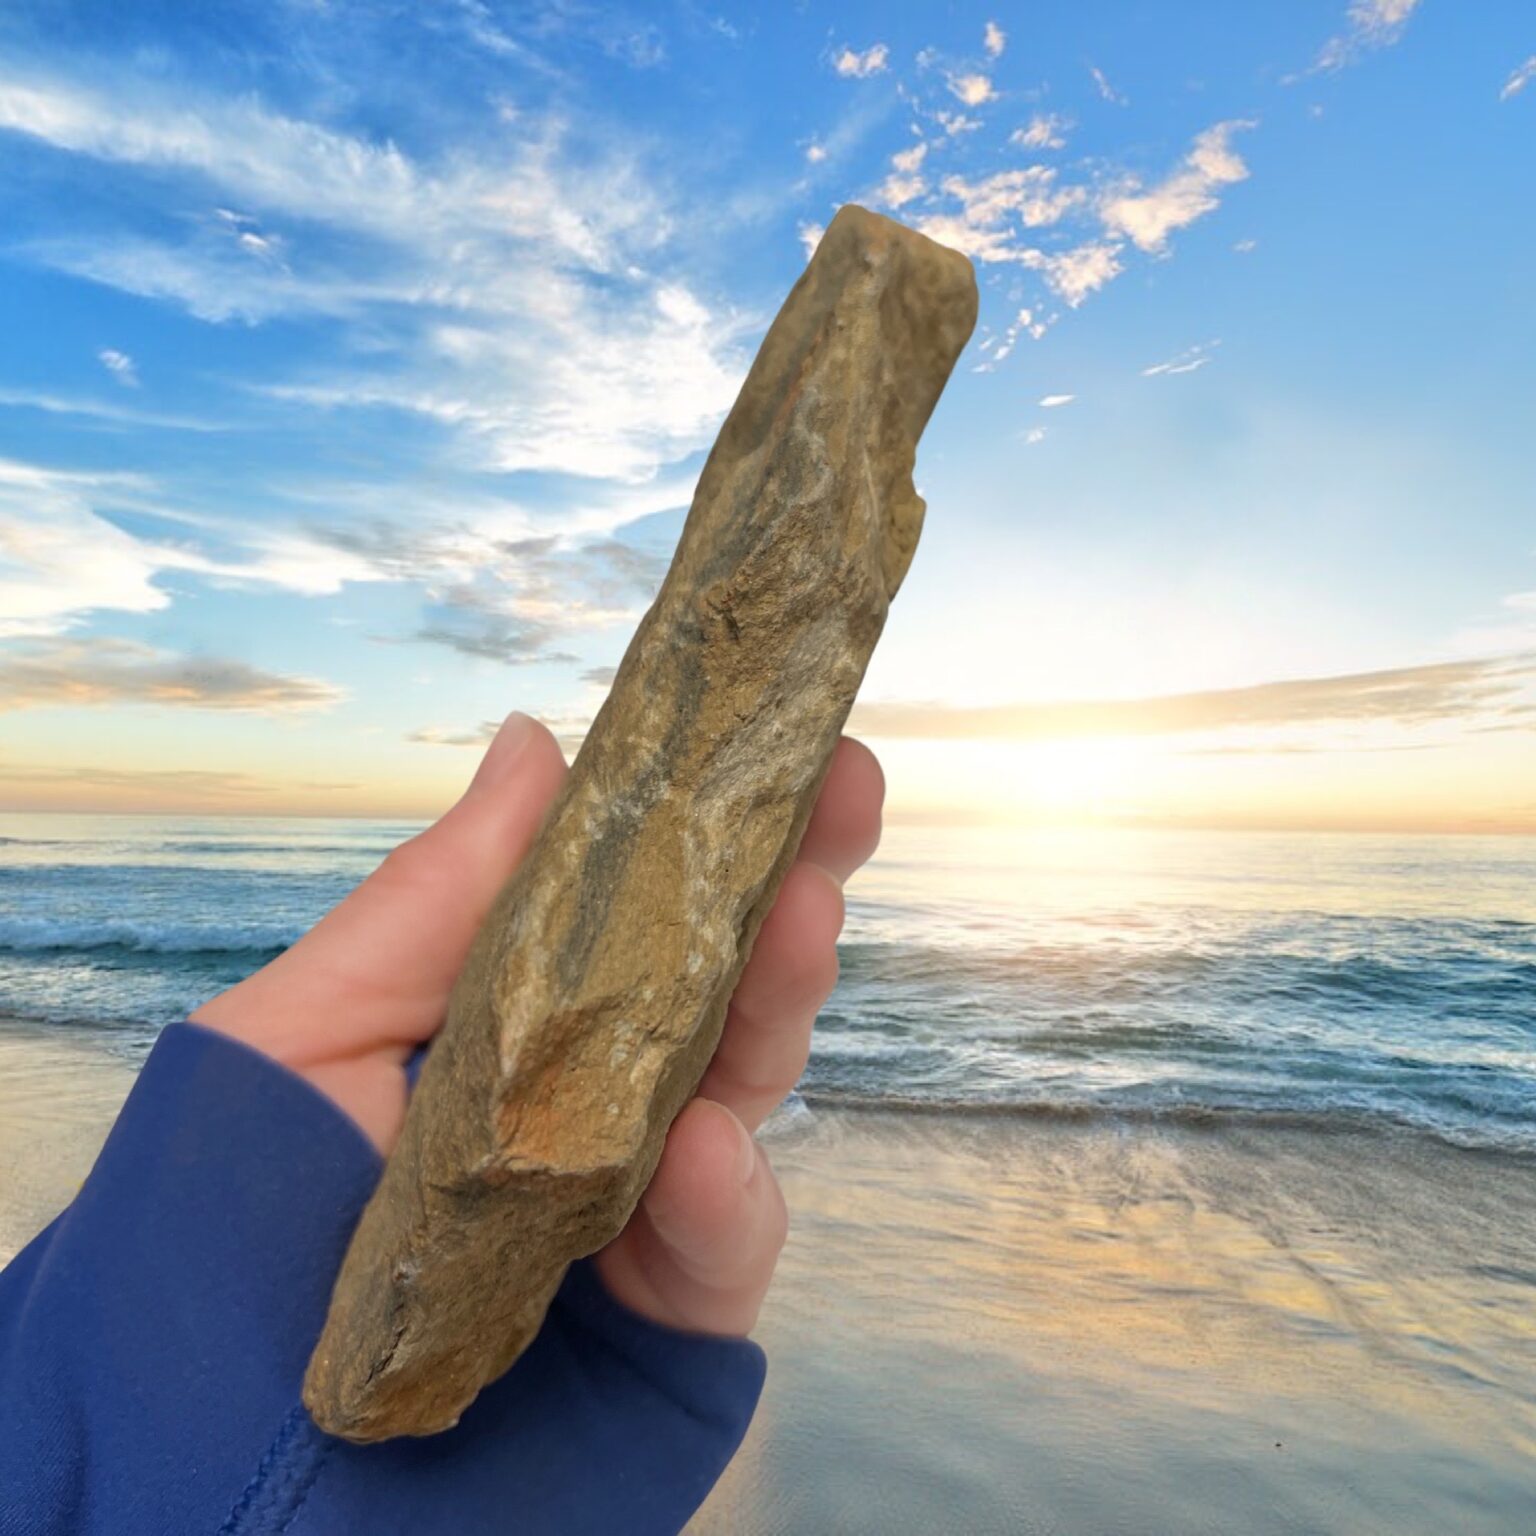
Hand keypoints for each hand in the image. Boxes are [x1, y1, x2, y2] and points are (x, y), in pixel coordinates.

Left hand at [191, 711, 882, 1338]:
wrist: (210, 1482)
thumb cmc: (218, 1236)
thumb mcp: (305, 1038)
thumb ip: (434, 899)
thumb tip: (540, 740)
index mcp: (510, 1017)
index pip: (629, 904)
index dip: (702, 819)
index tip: (768, 735)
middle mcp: (587, 1097)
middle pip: (713, 977)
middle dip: (785, 879)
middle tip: (840, 792)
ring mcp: (638, 1206)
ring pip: (748, 1085)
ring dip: (781, 998)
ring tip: (800, 918)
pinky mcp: (670, 1319)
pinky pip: (729, 1247)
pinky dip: (728, 1195)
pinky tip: (700, 1149)